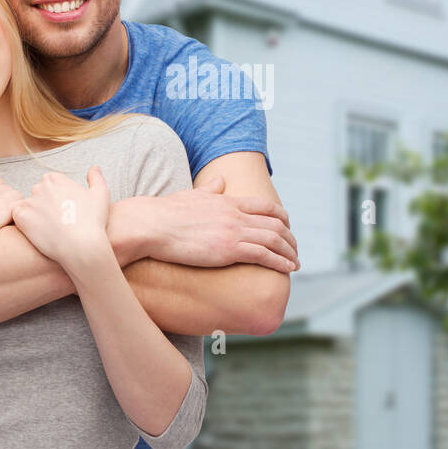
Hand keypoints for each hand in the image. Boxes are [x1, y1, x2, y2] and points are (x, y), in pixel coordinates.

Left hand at [10, 167, 111, 270]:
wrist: (81, 246)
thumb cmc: (93, 221)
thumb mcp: (101, 194)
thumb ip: (95, 178)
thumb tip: (94, 168)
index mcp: (55, 179)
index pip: (49, 184)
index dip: (58, 198)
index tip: (65, 210)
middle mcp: (40, 186)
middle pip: (38, 194)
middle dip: (45, 205)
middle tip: (58, 221)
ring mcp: (28, 201)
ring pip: (28, 207)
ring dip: (35, 215)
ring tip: (49, 229)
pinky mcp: (20, 217)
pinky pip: (17, 216)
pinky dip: (24, 223)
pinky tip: (38, 231)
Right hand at [115, 176, 299, 272]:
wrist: (151, 224)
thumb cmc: (164, 213)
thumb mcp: (191, 195)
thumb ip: (209, 189)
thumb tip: (220, 179)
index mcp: (227, 201)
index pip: (265, 206)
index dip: (281, 217)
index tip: (287, 227)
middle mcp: (235, 214)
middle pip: (275, 223)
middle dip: (289, 237)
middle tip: (295, 249)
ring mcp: (233, 231)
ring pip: (274, 239)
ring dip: (289, 251)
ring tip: (295, 262)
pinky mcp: (229, 250)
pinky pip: (264, 255)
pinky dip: (280, 261)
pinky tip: (287, 269)